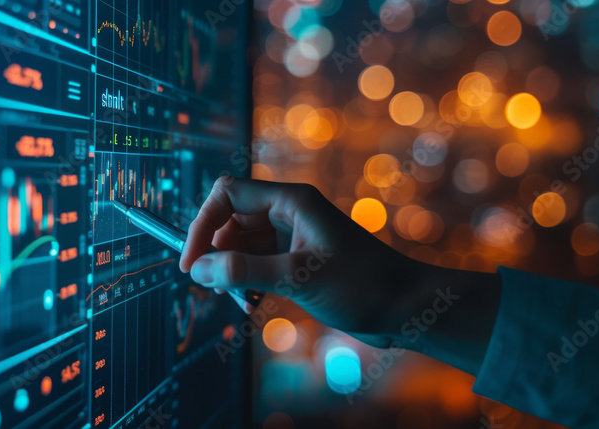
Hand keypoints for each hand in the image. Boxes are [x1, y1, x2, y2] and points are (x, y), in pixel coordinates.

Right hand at [179, 177, 500, 374]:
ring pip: (243, 245)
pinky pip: (260, 263)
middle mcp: (291, 213)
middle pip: (231, 220)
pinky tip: (253, 304)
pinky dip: (250, 281)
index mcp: (292, 202)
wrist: (408, 308)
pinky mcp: (301, 261)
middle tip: (210, 286)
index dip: (203, 225)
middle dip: (216, 252)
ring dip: (232, 271)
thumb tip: (198, 270)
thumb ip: (244, 271)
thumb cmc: (363, 285)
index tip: (191, 263)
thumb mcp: (297, 278)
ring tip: (239, 301)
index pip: (228, 194)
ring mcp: (296, 237)